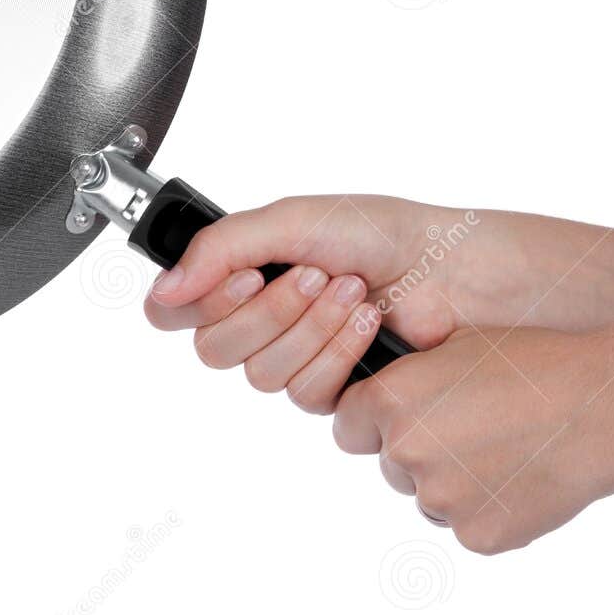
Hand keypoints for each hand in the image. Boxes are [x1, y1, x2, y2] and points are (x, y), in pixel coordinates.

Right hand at [144, 196, 486, 412]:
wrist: (448, 268)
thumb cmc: (379, 233)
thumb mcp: (292, 220)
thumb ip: (220, 247)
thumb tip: (165, 288)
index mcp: (239, 275)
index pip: (174, 312)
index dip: (199, 303)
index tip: (244, 278)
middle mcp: (259, 320)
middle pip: (214, 350)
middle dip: (271, 311)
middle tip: (314, 275)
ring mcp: (292, 358)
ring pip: (261, 375)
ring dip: (312, 327)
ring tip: (353, 291)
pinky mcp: (329, 390)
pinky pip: (305, 393)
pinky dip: (339, 351)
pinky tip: (369, 322)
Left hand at [333, 326, 613, 554]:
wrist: (598, 409)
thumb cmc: (536, 365)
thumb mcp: (459, 347)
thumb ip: (411, 378)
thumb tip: (385, 399)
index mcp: (393, 401)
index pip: (348, 425)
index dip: (372, 422)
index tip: (395, 421)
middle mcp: (406, 453)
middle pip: (391, 465)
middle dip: (420, 453)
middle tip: (473, 430)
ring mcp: (440, 499)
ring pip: (430, 498)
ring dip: (455, 483)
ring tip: (507, 450)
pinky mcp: (477, 535)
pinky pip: (468, 525)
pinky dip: (490, 508)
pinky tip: (523, 477)